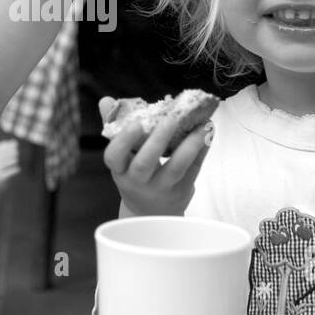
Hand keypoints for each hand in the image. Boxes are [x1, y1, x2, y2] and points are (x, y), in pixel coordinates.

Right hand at [100, 95, 210, 216]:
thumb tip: (106, 100)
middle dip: (158, 140)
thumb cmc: (134, 175)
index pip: (114, 157)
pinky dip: (202, 148)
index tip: (135, 123)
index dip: (123, 141)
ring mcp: (161, 188)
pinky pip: (194, 168)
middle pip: (145, 164)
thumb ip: (115, 127)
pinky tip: (208, 131)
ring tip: (202, 124)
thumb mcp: (121, 157)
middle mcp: (138, 181)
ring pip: (176, 167)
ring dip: (190, 144)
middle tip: (170, 118)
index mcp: (120, 169)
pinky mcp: (182, 189)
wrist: (149, 214)